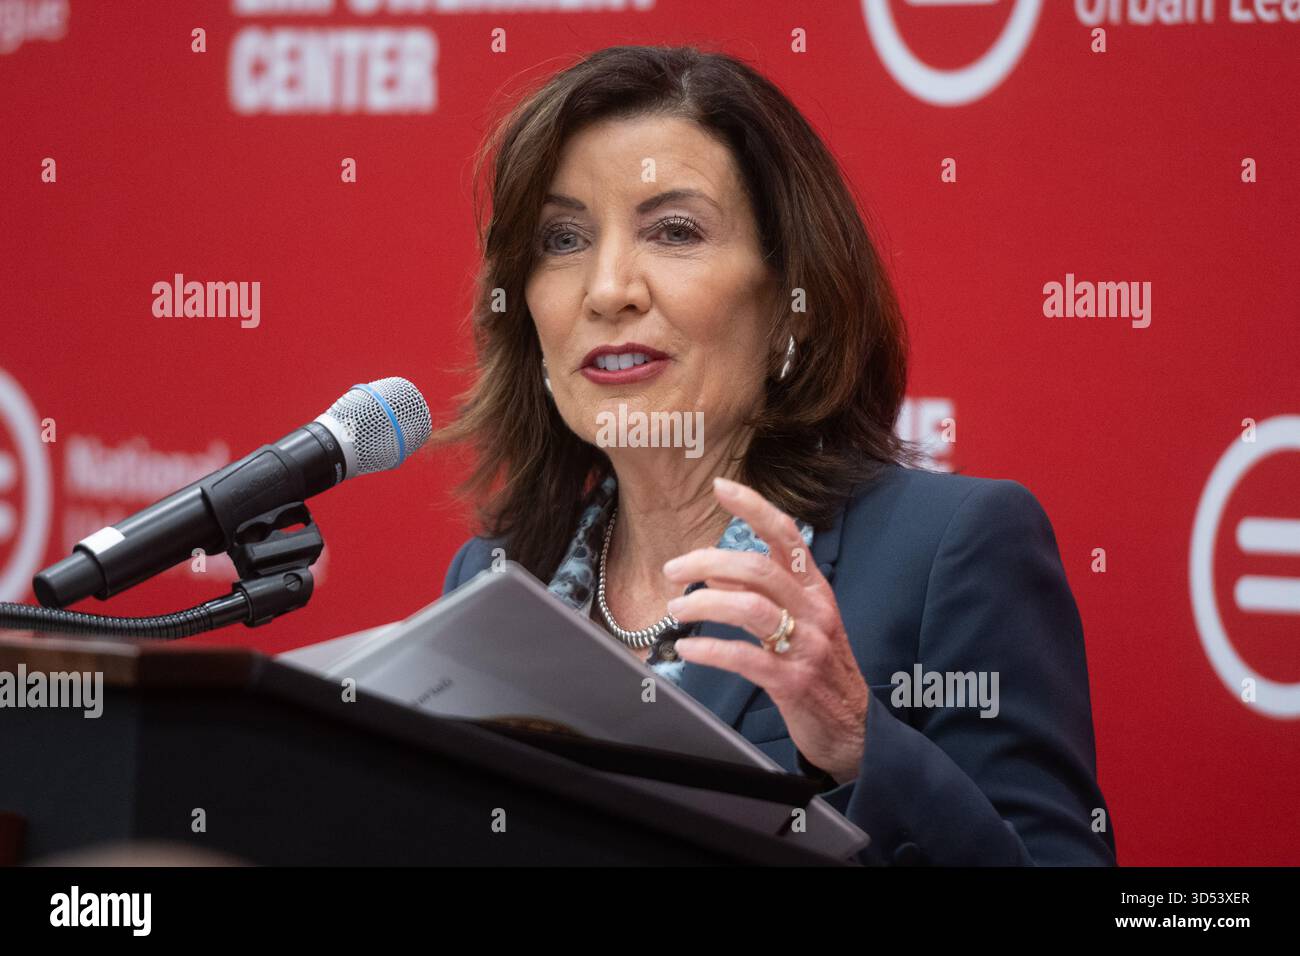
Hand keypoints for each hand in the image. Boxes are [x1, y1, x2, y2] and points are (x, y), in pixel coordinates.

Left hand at [663, 476, 868, 783]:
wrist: (854, 728)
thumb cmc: (821, 668)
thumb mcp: (804, 621)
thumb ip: (768, 592)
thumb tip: (719, 571)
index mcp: (815, 589)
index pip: (786, 535)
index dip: (754, 507)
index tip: (722, 487)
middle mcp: (813, 610)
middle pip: (758, 568)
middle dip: (707, 563)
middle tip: (673, 570)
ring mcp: (805, 645)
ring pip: (749, 607)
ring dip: (703, 603)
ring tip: (675, 609)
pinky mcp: (792, 681)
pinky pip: (744, 657)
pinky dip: (710, 649)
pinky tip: (688, 648)